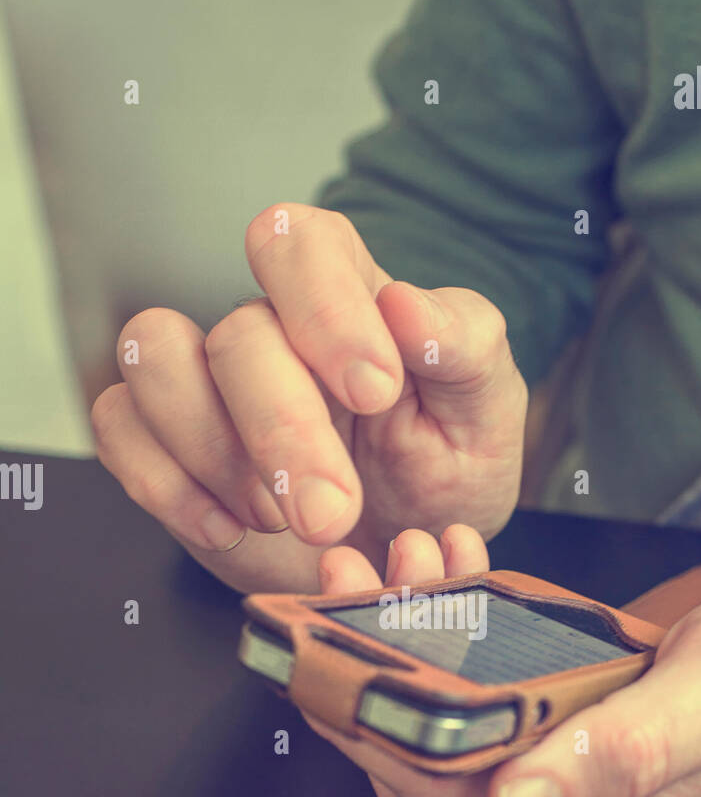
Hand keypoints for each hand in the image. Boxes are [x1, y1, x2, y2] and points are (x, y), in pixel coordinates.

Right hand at [91, 204, 525, 593]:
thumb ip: (466, 347)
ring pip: (152, 360)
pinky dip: (167, 485)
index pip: (303, 244)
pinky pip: (119, 429)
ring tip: (276, 517)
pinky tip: (231, 528)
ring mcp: (207, 385)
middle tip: (333, 513)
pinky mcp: (166, 445)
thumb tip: (408, 305)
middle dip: (284, 433)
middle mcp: (269, 330)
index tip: (377, 393)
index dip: (325, 309)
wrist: (405, 552)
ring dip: (213, 450)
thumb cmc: (443, 471)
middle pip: (237, 335)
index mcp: (349, 296)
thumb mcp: (486, 414)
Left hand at [304, 535, 700, 796]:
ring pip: (473, 699)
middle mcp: (588, 779)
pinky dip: (472, 615)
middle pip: (447, 744)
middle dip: (380, 673)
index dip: (375, 737)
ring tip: (405, 552)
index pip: (452, 792)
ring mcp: (595, 731)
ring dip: (422, 633)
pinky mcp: (607, 684)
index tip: (323, 669)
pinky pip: (514, 663)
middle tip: (349, 584)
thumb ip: (621, 755)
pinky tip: (460, 560)